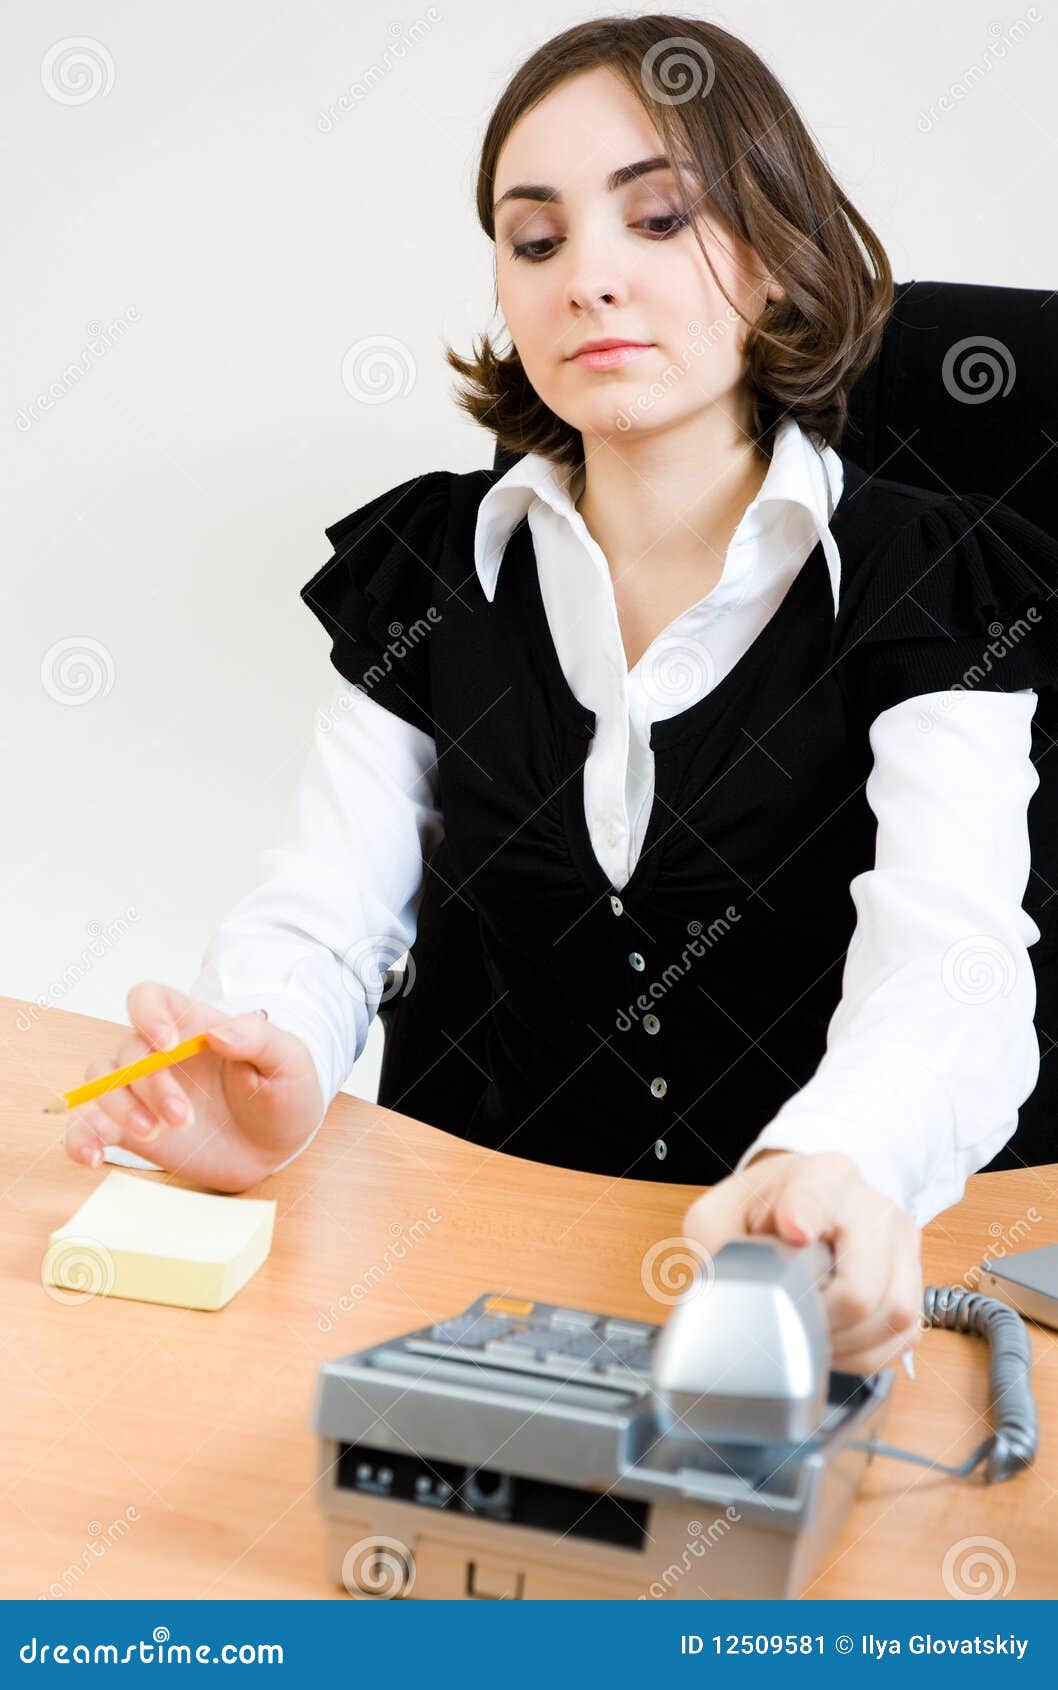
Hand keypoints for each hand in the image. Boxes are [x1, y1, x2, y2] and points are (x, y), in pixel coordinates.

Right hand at [62, 982, 326, 1191]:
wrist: (280, 1147)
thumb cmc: (285, 1094)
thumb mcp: (289, 1061)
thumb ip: (259, 1038)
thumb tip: (219, 1032)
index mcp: (194, 1026)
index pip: (150, 999)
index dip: (148, 1014)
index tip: (168, 1043)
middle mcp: (160, 1055)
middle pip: (129, 1051)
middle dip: (152, 1085)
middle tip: (184, 1118)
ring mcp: (143, 1092)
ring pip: (102, 1083)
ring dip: (120, 1108)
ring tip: (154, 1135)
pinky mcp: (132, 1129)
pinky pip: (90, 1126)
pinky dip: (81, 1138)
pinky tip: (92, 1158)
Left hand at [682, 1149, 922, 1375]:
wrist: (805, 1204)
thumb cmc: (763, 1211)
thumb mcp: (720, 1214)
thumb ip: (715, 1244)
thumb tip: (730, 1295)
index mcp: (823, 1176)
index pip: (818, 1195)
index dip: (806, 1214)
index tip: (793, 1230)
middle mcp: (873, 1205)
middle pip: (862, 1287)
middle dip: (819, 1321)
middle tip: (790, 1320)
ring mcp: (902, 1244)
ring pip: (892, 1317)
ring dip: (846, 1344)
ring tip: (810, 1333)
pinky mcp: (914, 1281)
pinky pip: (902, 1337)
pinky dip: (865, 1354)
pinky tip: (835, 1342)